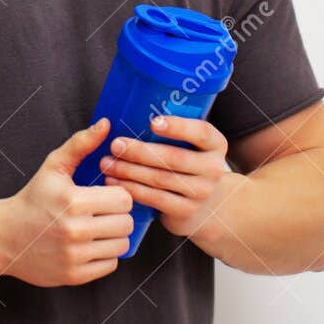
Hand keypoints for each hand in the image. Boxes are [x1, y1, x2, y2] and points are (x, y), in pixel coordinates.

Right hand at [0, 117, 135, 286]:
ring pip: (121, 245)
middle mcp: (75, 230)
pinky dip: (105, 255)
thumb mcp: (53, 166)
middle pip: (126, 223)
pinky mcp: (74, 275)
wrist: (4, 236)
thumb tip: (105, 124)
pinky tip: (90, 244)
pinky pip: (111, 265)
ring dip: (114, 235)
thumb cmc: (32, 198)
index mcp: (73, 201)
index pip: (124, 198)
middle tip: (104, 211)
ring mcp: (74, 256)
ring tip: (98, 227)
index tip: (106, 193)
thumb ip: (81, 144)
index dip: (118, 193)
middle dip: (118, 215)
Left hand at [100, 114, 235, 244]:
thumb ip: (174, 132)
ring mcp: (201, 192)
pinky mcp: (186, 211)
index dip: (178, 127)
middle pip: (174, 158)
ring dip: (129, 171)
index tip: (152, 122)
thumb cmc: (188, 163)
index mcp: (215, 144)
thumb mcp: (192, 145)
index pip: (201, 132)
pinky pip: (155, 199)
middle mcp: (213, 168)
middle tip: (115, 145)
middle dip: (140, 151)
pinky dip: (132, 189)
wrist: (206, 204)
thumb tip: (132, 112)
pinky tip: (116, 181)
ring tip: (108, 163)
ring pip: (160, 179)